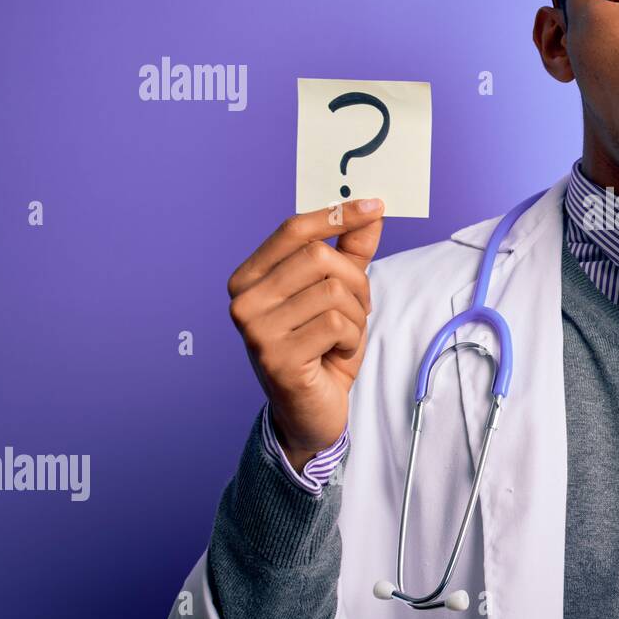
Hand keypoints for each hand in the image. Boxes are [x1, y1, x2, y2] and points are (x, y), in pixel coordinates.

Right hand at [226, 198, 384, 470]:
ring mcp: (255, 329)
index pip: (293, 230)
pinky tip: (336, 356)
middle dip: (355, 281)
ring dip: (356, 316)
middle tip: (359, 309)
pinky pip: (337, 324)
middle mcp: (243, 300)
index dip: (336, 215)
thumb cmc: (322, 350)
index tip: (375, 205)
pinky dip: (352, 339)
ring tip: (344, 338)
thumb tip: (371, 211)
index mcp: (249, 278)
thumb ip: (350, 253)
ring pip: (333, 292)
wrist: (311, 412)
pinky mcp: (276, 357)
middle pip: (318, 257)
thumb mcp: (339, 295)